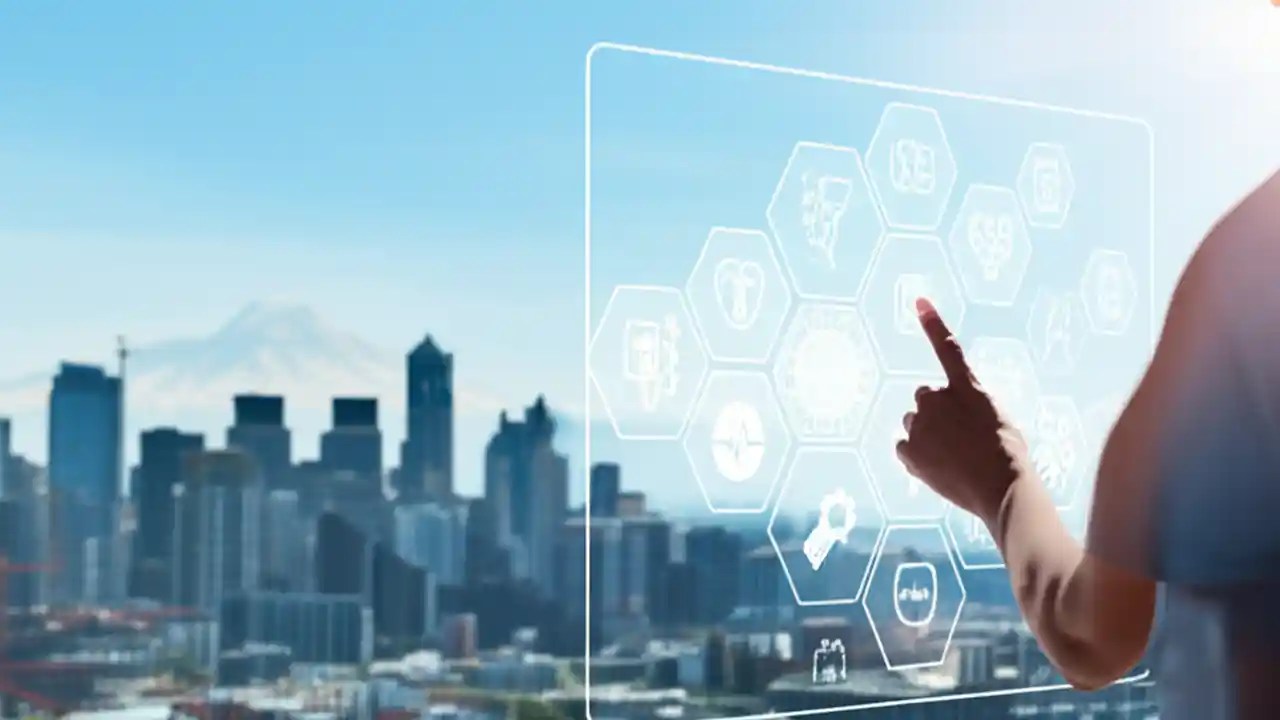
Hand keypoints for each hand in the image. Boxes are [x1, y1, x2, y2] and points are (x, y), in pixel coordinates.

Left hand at [896, 298, 1029, 524]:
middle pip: (925, 397)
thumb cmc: (1008, 456)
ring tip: (953, 456)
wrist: (1000, 488)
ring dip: (927, 434)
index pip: (948, 348)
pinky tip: (939, 468)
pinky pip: (906, 447)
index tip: (918, 300)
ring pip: (915, 423)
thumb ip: (970, 408)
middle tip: (958, 436)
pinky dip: (917, 456)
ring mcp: (920, 424)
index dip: (933, 323)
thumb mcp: (997, 419)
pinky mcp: (908, 449)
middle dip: (935, 411)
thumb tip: (949, 419)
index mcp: (967, 388)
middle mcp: (937, 399)